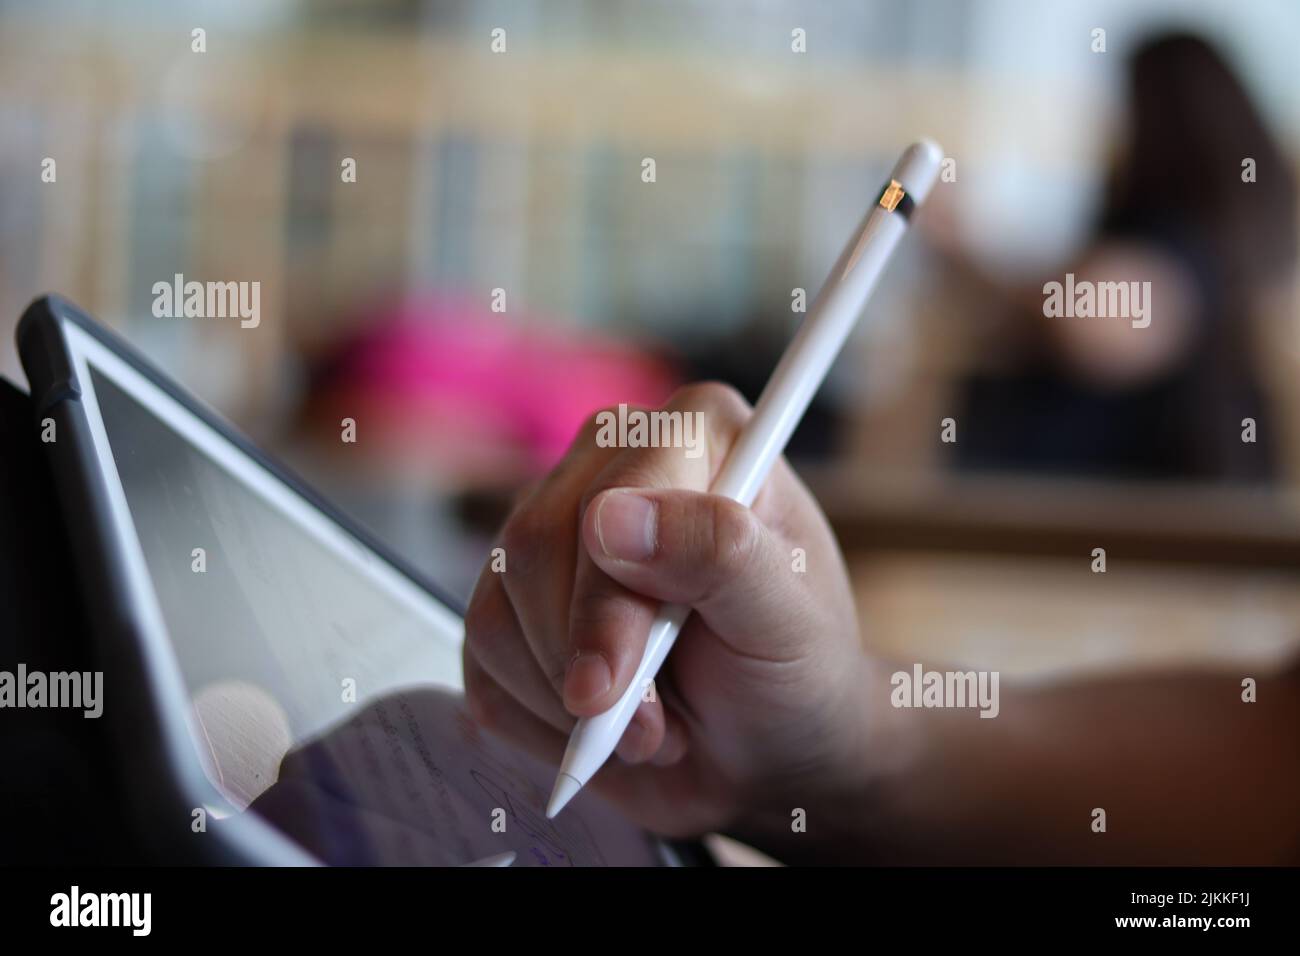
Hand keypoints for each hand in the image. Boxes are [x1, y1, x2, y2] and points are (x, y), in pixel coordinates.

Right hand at [462, 383, 870, 837]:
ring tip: (651, 727)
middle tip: (655, 731)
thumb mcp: (786, 621)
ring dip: (564, 700)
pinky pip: (480, 656)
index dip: (602, 603)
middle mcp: (615, 462)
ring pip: (496, 609)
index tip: (609, 689)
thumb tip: (611, 517)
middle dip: (587, 665)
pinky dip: (536, 716)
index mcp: (697, 432)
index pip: (610, 498)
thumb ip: (718, 555)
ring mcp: (554, 525)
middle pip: (535, 548)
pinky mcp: (514, 596)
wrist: (763, 748)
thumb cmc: (792, 671)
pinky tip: (601, 727)